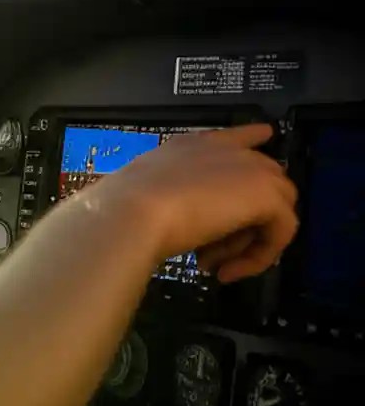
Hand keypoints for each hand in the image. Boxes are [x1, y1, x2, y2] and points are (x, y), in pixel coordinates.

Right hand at [78, 124, 297, 283]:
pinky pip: (281, 231)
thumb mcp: (144, 196)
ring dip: (247, 240)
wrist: (133, 213)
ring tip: (214, 263)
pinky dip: (258, 256)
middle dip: (246, 218)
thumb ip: (166, 200)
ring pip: (273, 208)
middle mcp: (224, 150)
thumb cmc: (124, 206)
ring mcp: (251, 169)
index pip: (233, 135)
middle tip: (212, 250)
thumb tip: (172, 223)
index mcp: (191, 146)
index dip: (250, 137)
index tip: (264, 134)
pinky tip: (228, 271)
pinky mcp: (268, 196)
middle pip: (263, 178)